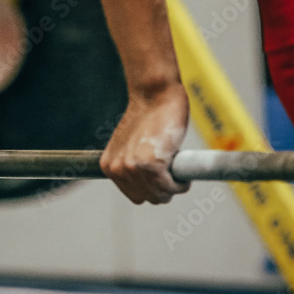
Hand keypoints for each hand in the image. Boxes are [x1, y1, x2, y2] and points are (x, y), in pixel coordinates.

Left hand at [101, 83, 190, 203]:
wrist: (154, 94)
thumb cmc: (148, 115)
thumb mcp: (129, 144)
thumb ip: (130, 162)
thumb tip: (145, 183)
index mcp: (109, 167)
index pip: (136, 195)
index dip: (153, 189)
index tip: (164, 178)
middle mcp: (118, 170)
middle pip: (148, 198)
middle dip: (164, 190)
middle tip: (174, 174)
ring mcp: (134, 169)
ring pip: (160, 196)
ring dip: (174, 188)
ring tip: (179, 173)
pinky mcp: (152, 166)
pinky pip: (171, 187)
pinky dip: (181, 184)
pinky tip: (184, 175)